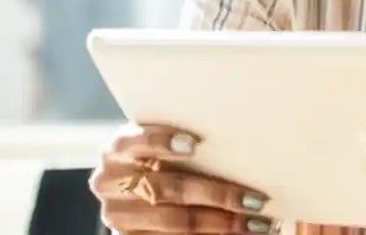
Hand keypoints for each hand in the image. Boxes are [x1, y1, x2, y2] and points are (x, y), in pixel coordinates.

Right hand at [89, 123, 274, 233]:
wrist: (133, 187)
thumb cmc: (163, 158)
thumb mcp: (168, 144)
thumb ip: (190, 142)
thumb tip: (242, 139)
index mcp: (118, 149)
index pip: (134, 141)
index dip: (161, 142)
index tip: (195, 145)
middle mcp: (110, 181)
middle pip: (166, 187)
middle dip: (216, 194)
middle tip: (255, 200)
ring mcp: (117, 214)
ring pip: (172, 219)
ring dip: (220, 223)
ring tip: (255, 223)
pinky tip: (237, 234)